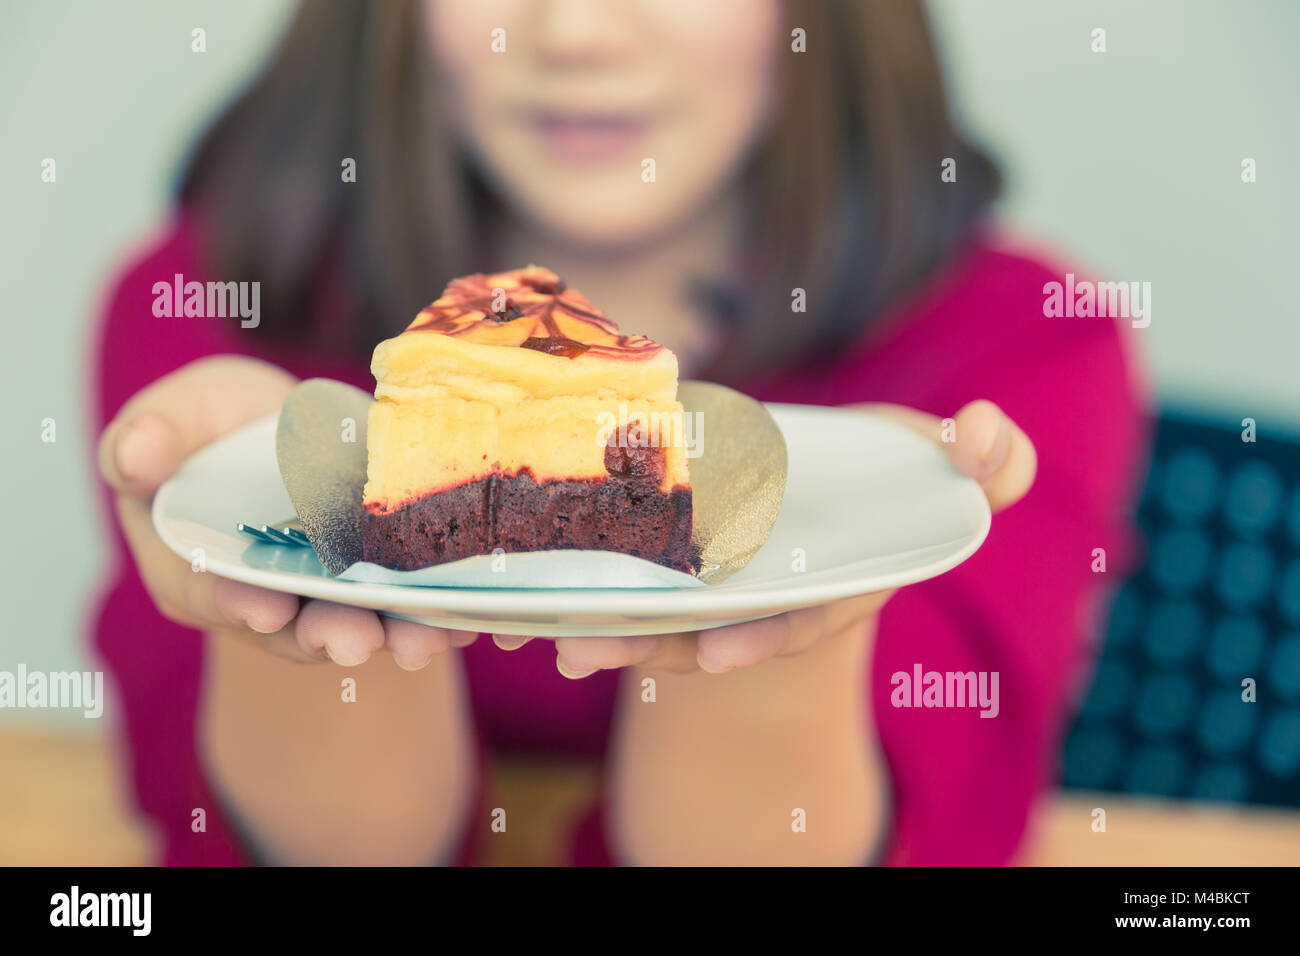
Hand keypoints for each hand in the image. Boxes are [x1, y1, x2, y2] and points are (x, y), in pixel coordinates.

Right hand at [98, 355, 475, 667]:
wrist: (284, 427)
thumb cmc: (213, 422)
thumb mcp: (177, 414)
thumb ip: (150, 436)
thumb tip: (130, 459)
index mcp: (198, 566)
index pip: (211, 591)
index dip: (235, 600)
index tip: (263, 607)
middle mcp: (265, 595)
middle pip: (293, 626)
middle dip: (328, 635)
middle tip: (358, 644)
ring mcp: (326, 595)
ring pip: (359, 623)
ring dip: (392, 635)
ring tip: (423, 643)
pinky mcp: (380, 581)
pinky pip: (410, 603)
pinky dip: (439, 613)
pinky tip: (470, 618)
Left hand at [494, 399, 1036, 676]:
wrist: (837, 485)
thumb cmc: (896, 476)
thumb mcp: (947, 468)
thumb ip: (991, 466)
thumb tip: (989, 431)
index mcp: (831, 587)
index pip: (799, 622)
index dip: (763, 639)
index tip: (720, 651)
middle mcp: (766, 598)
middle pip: (705, 633)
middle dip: (648, 647)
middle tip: (585, 650)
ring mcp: (716, 583)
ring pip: (654, 616)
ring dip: (599, 628)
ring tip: (543, 632)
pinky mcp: (675, 556)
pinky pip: (626, 577)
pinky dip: (582, 590)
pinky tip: (523, 596)